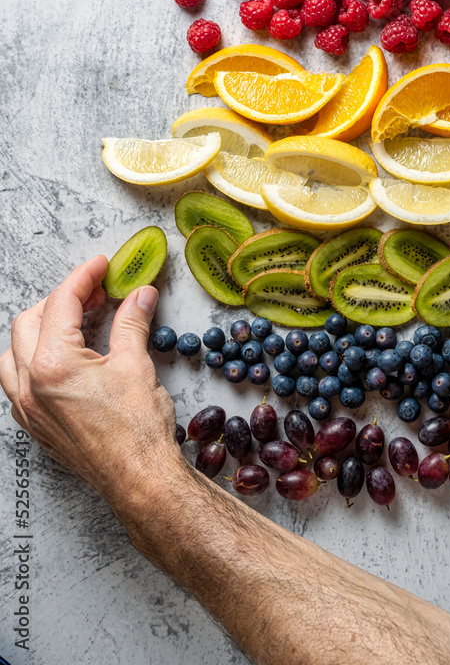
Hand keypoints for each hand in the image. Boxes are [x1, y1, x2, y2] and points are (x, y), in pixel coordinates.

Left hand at [0, 256, 178, 507]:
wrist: (138, 480)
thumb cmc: (138, 429)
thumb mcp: (137, 364)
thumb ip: (132, 322)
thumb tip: (139, 294)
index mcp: (52, 364)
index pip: (61, 303)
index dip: (84, 277)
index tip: (103, 265)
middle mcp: (30, 385)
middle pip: (30, 320)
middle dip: (62, 299)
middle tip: (98, 292)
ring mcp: (28, 408)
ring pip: (14, 352)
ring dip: (41, 328)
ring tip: (77, 322)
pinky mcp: (36, 425)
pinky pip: (18, 381)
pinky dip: (36, 359)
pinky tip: (67, 357)